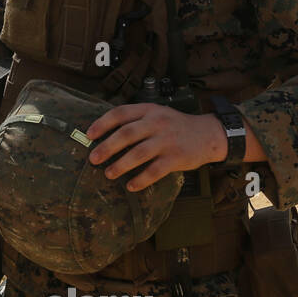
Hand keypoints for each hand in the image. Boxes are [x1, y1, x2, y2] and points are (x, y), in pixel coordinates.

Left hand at [86, 104, 227, 190]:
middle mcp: (157, 123)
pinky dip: (141, 179)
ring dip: (121, 165)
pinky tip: (131, 186)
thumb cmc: (175, 126)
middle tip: (93, 159)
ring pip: (139, 153)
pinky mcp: (176, 158)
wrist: (209, 134)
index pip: (121, 113)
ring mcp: (167, 141)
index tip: (89, 135)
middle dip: (107, 147)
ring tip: (109, 174)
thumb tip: (105, 134)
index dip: (102, 124)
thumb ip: (135, 120)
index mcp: (149, 110)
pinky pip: (155, 171)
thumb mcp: (157, 114)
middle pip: (127, 134)